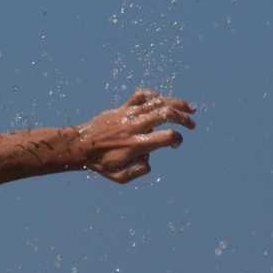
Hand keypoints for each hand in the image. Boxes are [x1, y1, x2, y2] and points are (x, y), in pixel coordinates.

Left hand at [77, 89, 196, 184]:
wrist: (79, 146)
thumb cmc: (100, 163)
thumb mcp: (119, 177)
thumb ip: (138, 172)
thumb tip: (150, 161)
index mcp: (136, 144)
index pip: (166, 137)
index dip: (177, 139)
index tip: (175, 144)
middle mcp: (135, 126)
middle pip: (166, 114)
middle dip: (184, 118)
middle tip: (192, 124)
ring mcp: (129, 114)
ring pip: (158, 102)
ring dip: (177, 104)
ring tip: (190, 108)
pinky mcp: (123, 107)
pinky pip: (141, 95)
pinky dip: (154, 95)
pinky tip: (162, 100)